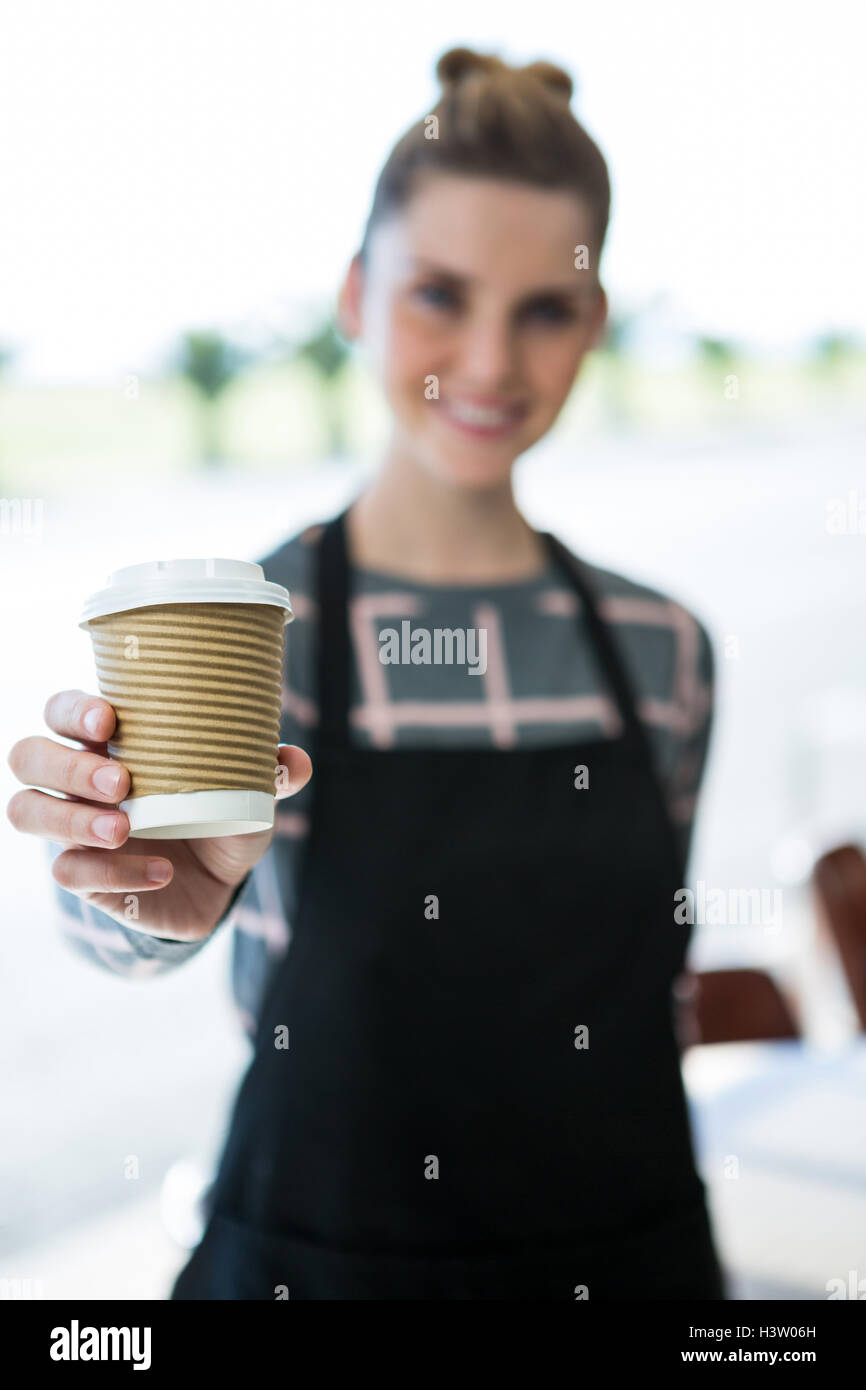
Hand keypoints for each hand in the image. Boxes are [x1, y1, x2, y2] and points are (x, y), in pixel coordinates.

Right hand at [6, 689, 311, 941]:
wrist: (218, 882)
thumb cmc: (219, 813)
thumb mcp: (249, 792)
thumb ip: (270, 773)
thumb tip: (293, 760)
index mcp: (110, 742)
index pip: (62, 710)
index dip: (72, 711)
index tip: (109, 721)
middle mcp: (78, 780)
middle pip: (28, 756)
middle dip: (67, 767)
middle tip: (120, 783)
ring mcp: (72, 827)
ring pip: (27, 811)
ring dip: (71, 820)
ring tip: (124, 829)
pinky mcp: (82, 875)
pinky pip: (70, 872)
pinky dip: (115, 873)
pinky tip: (161, 871)